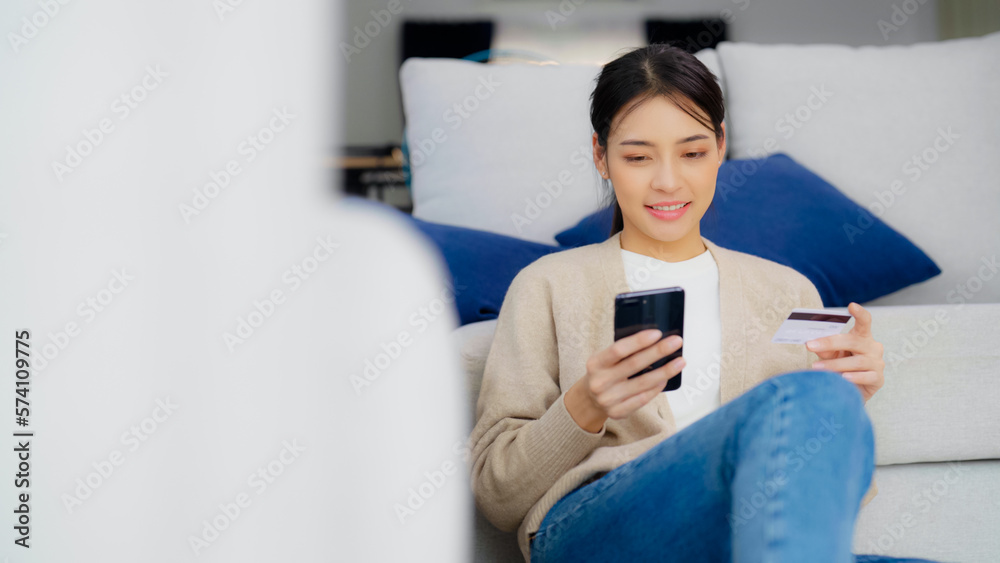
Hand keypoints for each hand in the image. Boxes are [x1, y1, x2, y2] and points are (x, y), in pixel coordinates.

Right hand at [565, 329, 684, 431]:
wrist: (589, 399)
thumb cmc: (603, 373)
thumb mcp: (604, 359)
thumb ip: (623, 352)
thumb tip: (653, 341)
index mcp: (595, 363)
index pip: (618, 349)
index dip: (639, 341)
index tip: (657, 333)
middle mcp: (600, 381)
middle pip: (634, 365)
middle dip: (658, 352)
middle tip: (676, 342)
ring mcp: (609, 398)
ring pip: (643, 383)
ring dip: (664, 371)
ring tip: (680, 362)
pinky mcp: (618, 411)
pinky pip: (643, 399)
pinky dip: (656, 388)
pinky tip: (666, 379)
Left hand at [806, 302, 884, 402]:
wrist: (853, 390)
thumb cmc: (841, 366)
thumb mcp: (832, 355)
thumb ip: (824, 349)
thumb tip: (811, 344)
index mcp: (862, 337)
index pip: (865, 322)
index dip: (860, 313)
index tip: (851, 306)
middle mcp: (872, 347)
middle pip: (853, 341)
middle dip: (830, 343)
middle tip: (810, 346)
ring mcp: (877, 362)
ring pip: (857, 361)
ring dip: (835, 364)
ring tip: (817, 368)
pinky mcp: (878, 378)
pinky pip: (866, 376)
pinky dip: (853, 377)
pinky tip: (842, 378)